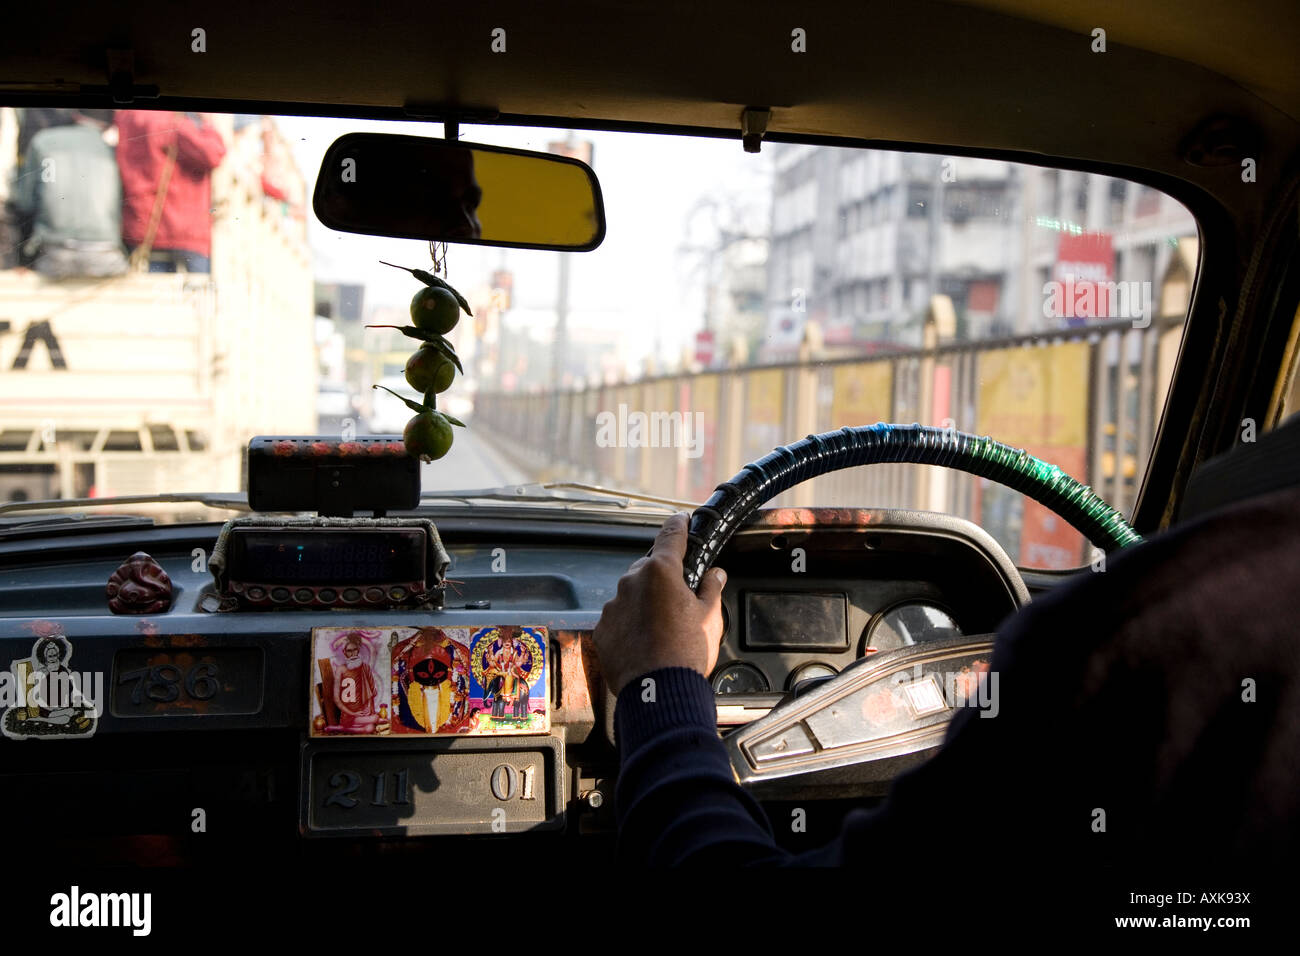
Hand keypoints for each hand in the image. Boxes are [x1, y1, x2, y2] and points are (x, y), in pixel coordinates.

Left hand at [592, 512, 726, 695]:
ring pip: (631, 595)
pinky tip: (645, 643)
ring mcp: (613, 606)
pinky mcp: (602, 630)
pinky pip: (618, 619)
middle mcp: (631, 582)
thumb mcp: (710, 617)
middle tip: (678, 601)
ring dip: (644, 604)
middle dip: (661, 579)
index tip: (680, 520)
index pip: (670, 536)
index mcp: (660, 571)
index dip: (678, 526)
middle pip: (648, 569)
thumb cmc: (687, 652)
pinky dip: (630, 625)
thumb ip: (710, 589)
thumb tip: (715, 575)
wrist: (660, 692)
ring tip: (661, 630)